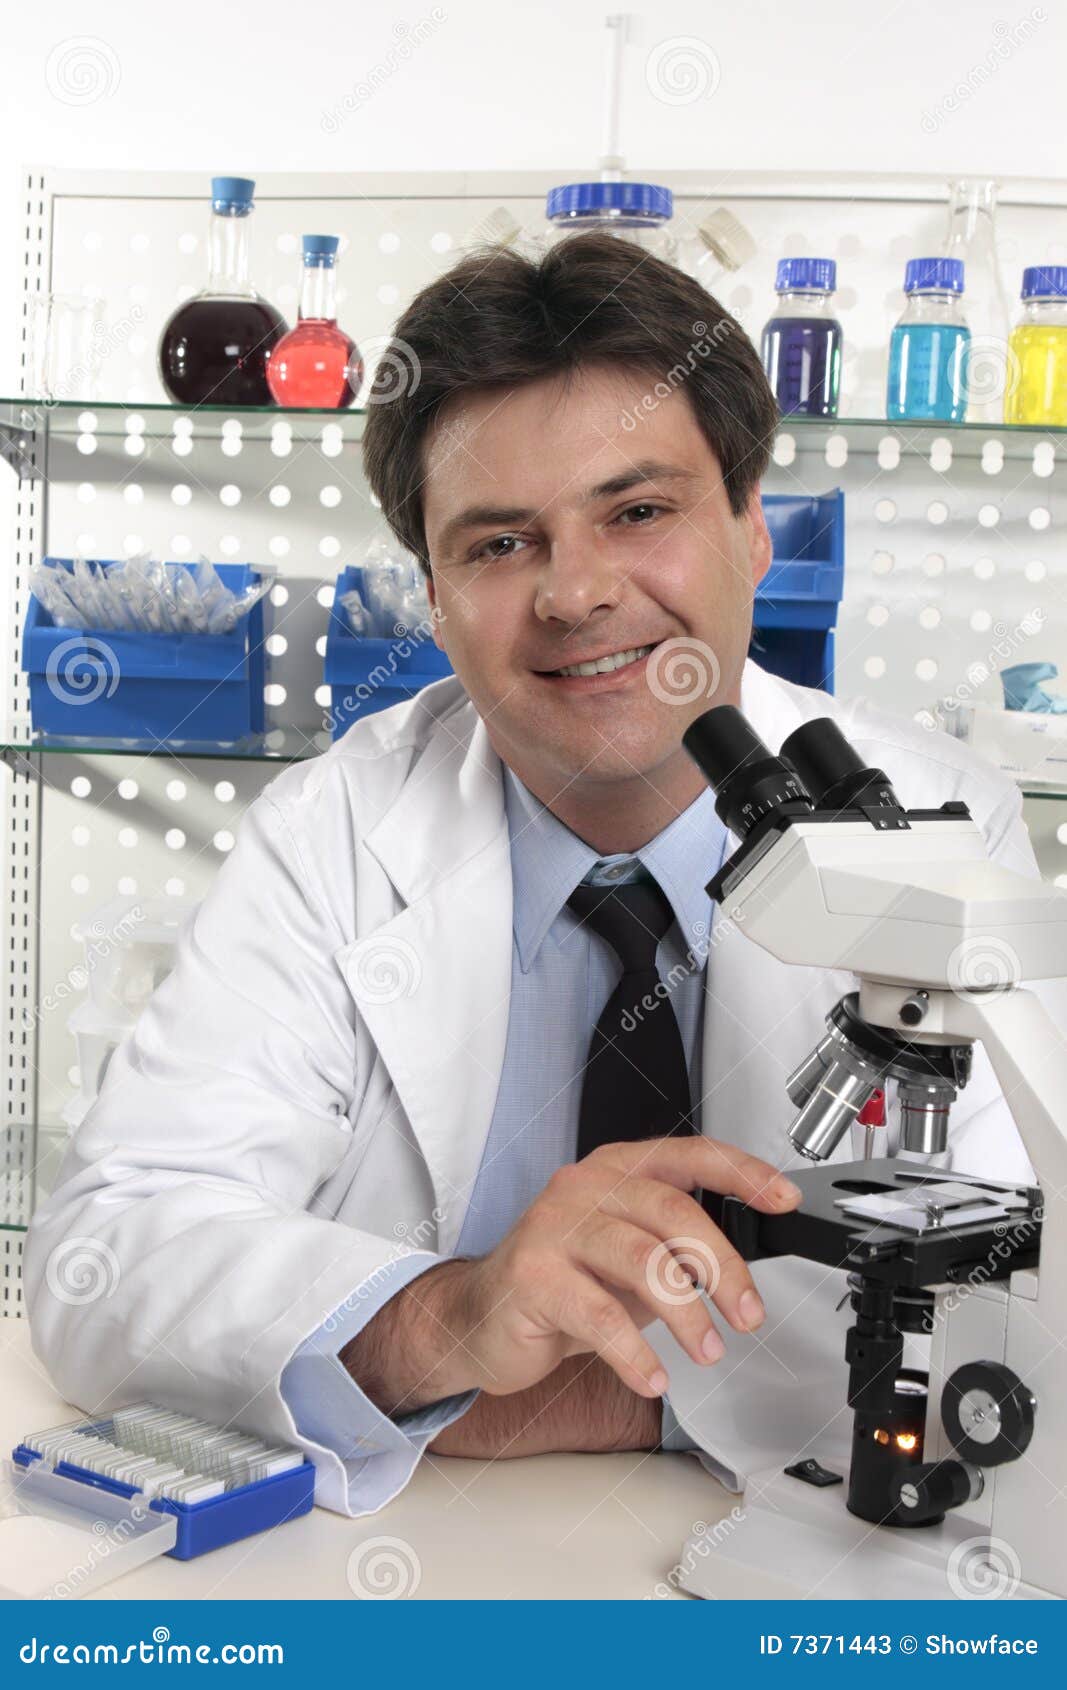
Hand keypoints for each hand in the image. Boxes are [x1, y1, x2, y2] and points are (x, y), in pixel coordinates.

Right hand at [434, 1136, 799, 1402]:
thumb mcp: (630, 1261)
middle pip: (674, 1212)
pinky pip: (599, 1316)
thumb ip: (677, 1252)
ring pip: (642, 1261)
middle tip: (747, 1314)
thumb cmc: (561, 1286)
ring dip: (687, 1314)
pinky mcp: (531, 1275)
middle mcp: (585, 1187)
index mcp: (615, 1171)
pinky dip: (635, 1353)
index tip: (782, 1199)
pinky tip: (652, 1376)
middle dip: (724, 1268)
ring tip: (706, 1350)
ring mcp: (554, 1226)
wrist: (478, 1318)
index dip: (742, 1173)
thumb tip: (745, 1271)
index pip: (690, 1155)